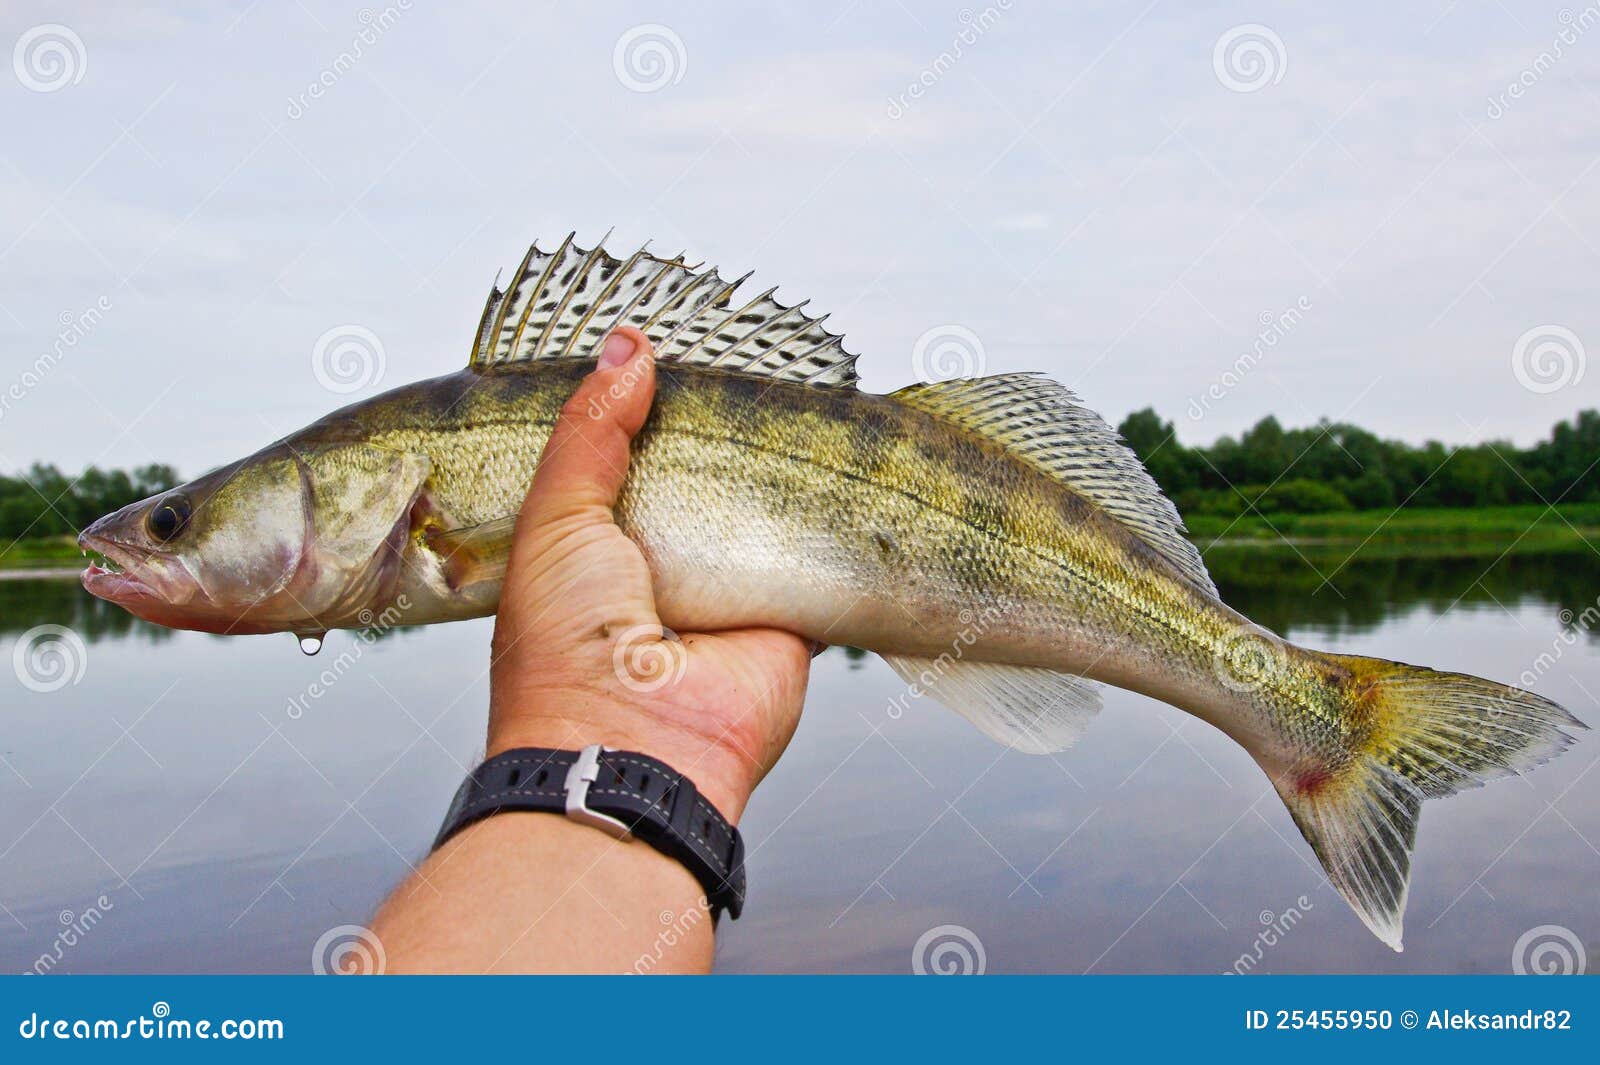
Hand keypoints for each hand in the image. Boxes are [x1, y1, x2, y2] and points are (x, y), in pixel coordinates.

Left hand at [486, 327, 812, 821]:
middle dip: (719, 435)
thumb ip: (592, 432)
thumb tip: (629, 348)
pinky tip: (839, 466)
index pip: (621, 460)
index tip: (665, 355)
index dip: (641, 412)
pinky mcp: (790, 613)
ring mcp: (726, 592)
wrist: (633, 748)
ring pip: (759, 510)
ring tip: (795, 398)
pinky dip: (830, 520)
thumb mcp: (554, 516)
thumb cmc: (566, 647)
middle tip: (743, 371)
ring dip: (775, 471)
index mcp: (591, 547)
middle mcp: (658, 568)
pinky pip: (817, 553)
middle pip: (698, 479)